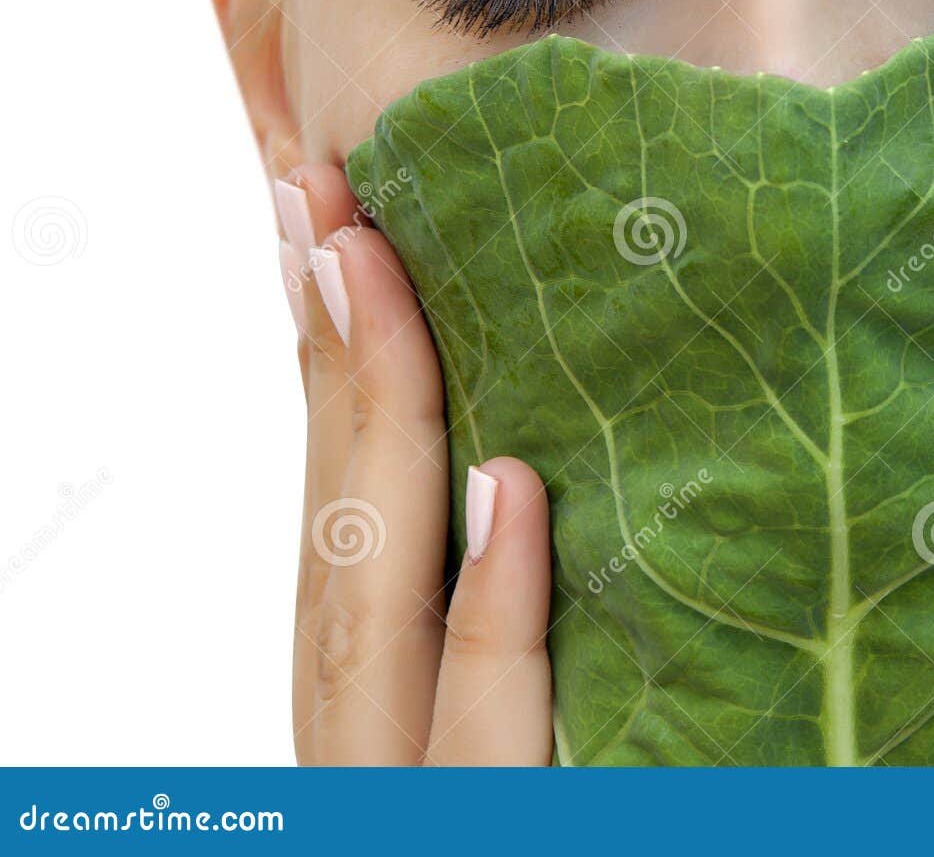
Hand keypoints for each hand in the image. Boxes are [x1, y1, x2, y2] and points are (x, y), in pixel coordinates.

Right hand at [274, 166, 553, 764]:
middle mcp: (367, 724)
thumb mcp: (524, 712)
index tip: (324, 215)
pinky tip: (507, 487)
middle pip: (342, 516)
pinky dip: (492, 602)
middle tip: (320, 189)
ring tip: (361, 267)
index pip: (348, 494)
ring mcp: (406, 783)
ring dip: (374, 424)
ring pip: (372, 594)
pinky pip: (487, 721)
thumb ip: (519, 602)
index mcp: (375, 683)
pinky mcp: (482, 826)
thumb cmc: (563, 815)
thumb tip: (536, 439)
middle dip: (329, 350)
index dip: (332, 355)